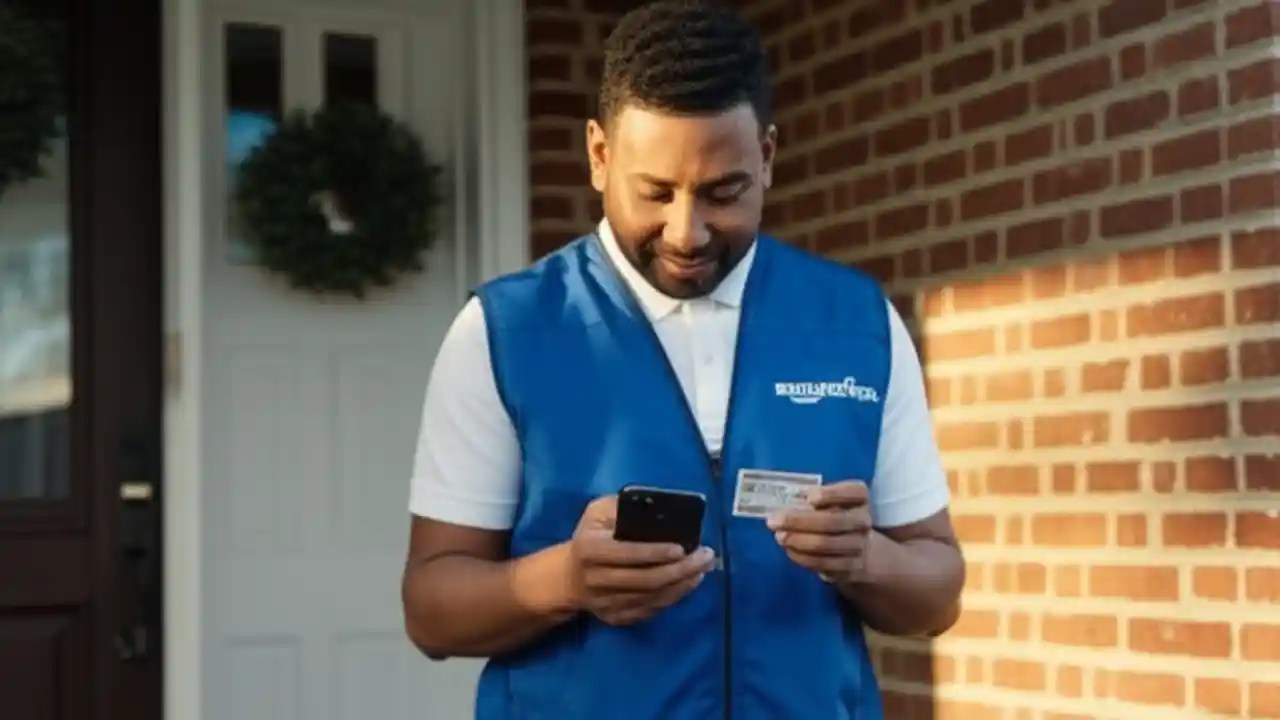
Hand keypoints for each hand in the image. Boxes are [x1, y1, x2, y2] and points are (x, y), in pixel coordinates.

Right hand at [564, 495, 715, 625]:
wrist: (569, 578)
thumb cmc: (590, 537)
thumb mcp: (597, 513)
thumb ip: (622, 507)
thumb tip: (657, 506)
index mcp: (590, 549)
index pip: (627, 554)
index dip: (656, 552)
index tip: (682, 548)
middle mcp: (596, 580)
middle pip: (645, 580)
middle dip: (680, 570)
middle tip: (705, 557)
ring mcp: (606, 603)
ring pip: (652, 598)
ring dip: (682, 584)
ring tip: (703, 569)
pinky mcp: (616, 618)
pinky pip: (650, 611)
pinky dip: (673, 598)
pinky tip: (688, 583)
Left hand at [767, 480, 871, 584]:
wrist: (858, 548)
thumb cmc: (834, 515)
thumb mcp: (828, 501)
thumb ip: (811, 499)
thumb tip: (788, 502)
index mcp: (859, 497)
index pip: (852, 492)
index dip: (831, 494)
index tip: (808, 497)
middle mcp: (863, 520)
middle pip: (833, 521)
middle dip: (799, 521)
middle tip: (774, 521)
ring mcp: (860, 545)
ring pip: (827, 544)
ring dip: (798, 541)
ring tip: (779, 536)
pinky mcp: (851, 567)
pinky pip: (824, 563)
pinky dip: (803, 557)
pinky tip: (789, 550)